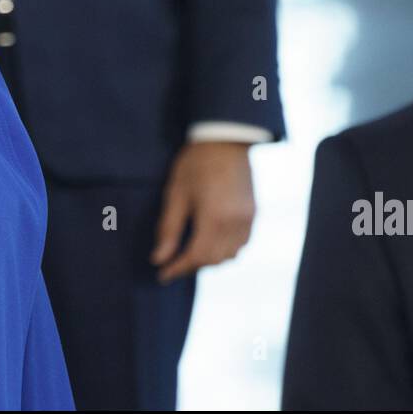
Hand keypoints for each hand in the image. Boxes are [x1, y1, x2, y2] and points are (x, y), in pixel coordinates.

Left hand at [150, 141, 255, 283]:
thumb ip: (168, 229)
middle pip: (214, 260)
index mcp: (214, 217)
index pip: (195, 256)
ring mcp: (247, 219)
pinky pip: (242, 243)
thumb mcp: (176, 193)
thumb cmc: (196, 163)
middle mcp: (235, 222)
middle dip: (192, 266)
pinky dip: (226, 250)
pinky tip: (212, 242)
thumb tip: (159, 259)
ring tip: (191, 253)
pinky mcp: (253, 213)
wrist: (225, 139)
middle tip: (173, 263)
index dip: (178, 268)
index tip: (163, 275)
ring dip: (210, 260)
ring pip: (230, 255)